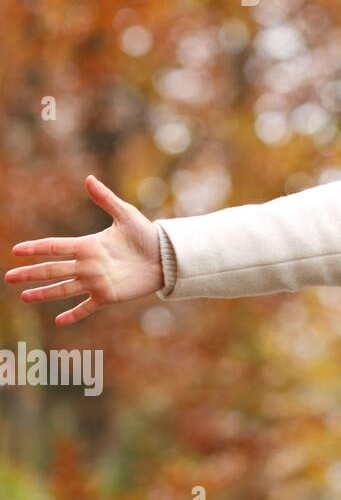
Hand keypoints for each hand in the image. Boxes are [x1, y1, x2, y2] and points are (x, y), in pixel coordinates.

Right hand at [6, 175, 162, 325]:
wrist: (167, 256)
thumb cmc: (147, 235)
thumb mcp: (126, 215)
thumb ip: (106, 199)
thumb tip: (89, 178)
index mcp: (88, 245)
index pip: (55, 247)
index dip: (36, 248)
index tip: (16, 250)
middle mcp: (87, 265)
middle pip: (53, 270)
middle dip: (31, 273)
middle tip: (9, 276)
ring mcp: (95, 282)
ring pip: (63, 289)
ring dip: (44, 293)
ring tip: (25, 297)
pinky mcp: (107, 296)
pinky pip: (87, 307)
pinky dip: (74, 314)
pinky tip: (59, 321)